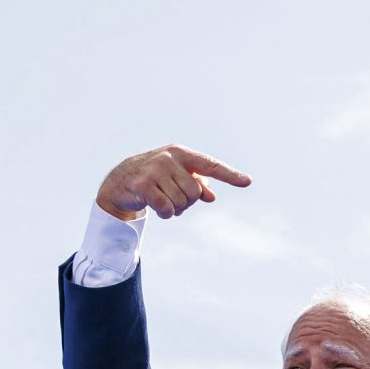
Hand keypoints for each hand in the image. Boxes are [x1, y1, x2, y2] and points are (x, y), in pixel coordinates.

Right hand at [94, 145, 251, 219]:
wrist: (122, 180)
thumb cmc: (156, 177)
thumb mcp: (177, 178)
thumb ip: (197, 184)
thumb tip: (211, 196)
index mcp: (182, 153)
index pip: (210, 165)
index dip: (230, 175)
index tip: (247, 182)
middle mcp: (170, 158)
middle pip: (195, 193)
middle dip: (188, 202)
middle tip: (174, 198)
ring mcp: (155, 170)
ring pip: (182, 202)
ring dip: (175, 209)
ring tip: (164, 201)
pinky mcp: (143, 185)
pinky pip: (167, 209)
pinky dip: (166, 214)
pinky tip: (159, 210)